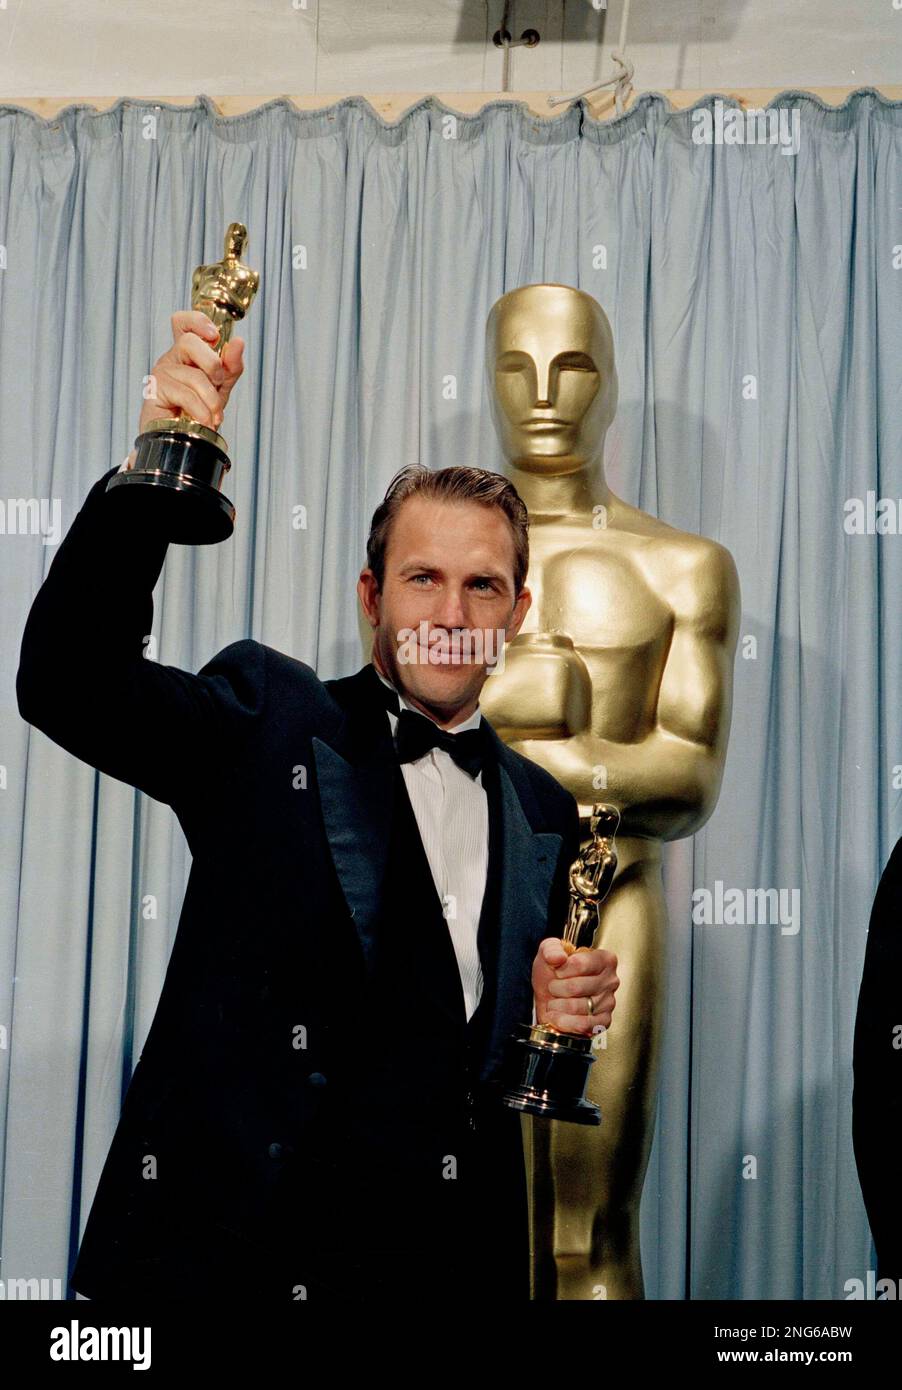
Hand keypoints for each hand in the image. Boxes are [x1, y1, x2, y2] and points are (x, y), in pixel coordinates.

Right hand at [137, 309, 244, 435]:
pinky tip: (205, 421)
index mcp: (187, 352)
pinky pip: (185, 395)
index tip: (214, 335)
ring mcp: (162, 373)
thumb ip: (231, 365)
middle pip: (188, 341)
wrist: (184, 440)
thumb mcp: (221, 386)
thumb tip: (238, 343)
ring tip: (215, 415)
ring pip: (193, 375)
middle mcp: (172, 358)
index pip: (184, 322)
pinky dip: (202, 411)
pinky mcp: (155, 392)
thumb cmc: (197, 411)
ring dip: (211, 399)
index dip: (198, 321)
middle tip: (219, 382)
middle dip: (212, 364)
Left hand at [532, 938, 619, 1036]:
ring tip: (555, 1002)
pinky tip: (557, 1017)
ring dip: (557, 1006)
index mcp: (603, 959)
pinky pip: (583, 1025)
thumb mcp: (548, 953)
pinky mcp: (604, 1022)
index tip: (557, 972)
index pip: (580, 964)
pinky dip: (564, 1022)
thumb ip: (551, 949)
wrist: (550, 998)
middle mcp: (611, 980)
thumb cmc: (553, 974)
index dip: (561, 970)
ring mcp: (609, 1002)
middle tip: (553, 988)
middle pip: (576, 987)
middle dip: (556, 989)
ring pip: (578, 1007)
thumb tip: (557, 957)